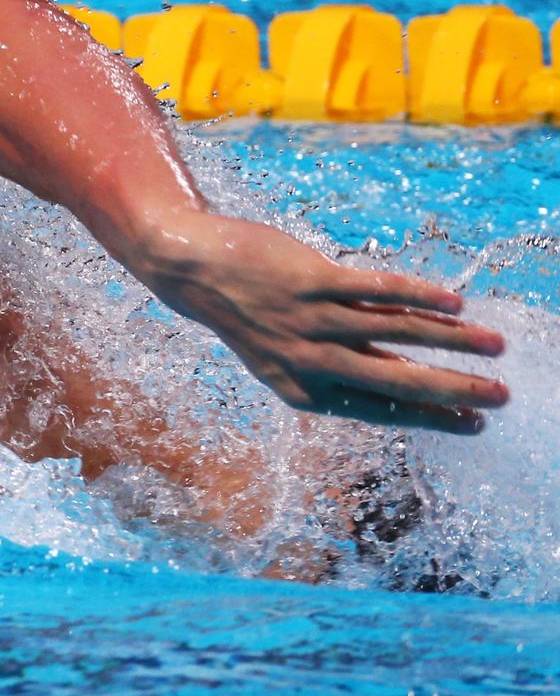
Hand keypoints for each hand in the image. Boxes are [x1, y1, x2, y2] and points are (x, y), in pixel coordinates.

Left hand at [129, 211, 507, 433]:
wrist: (194, 272)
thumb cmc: (250, 317)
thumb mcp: (287, 357)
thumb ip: (344, 367)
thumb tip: (411, 382)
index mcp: (304, 392)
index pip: (380, 410)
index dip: (432, 418)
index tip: (475, 422)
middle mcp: (309, 361)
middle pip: (396, 381)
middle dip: (453, 390)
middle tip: (501, 397)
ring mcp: (310, 321)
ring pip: (395, 333)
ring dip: (452, 340)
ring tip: (494, 344)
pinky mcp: (311, 282)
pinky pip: (376, 290)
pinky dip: (418, 296)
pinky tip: (454, 304)